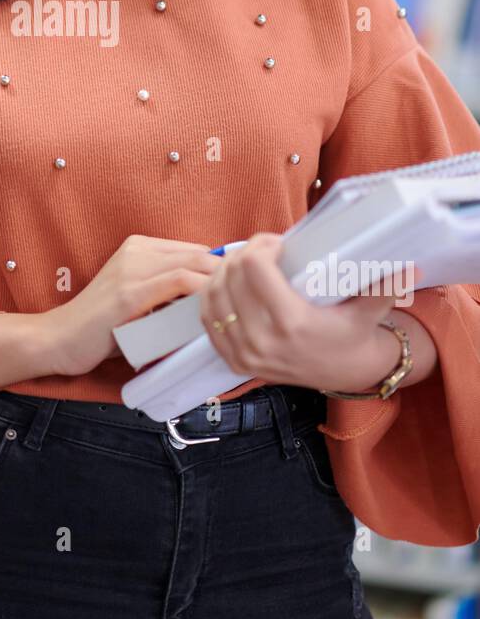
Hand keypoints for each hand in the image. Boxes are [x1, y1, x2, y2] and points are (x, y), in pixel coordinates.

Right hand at [40, 234, 224, 377]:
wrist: (59, 338)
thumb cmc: (101, 326)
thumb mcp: (137, 298)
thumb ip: (166, 292)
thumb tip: (208, 299)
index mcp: (139, 247)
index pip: (194, 249)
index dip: (221, 266)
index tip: (242, 286)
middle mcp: (136, 250)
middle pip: (197, 253)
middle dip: (227, 272)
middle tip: (249, 294)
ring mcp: (132, 268)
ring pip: (192, 263)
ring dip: (219, 281)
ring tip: (237, 302)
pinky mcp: (129, 292)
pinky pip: (178, 281)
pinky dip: (201, 290)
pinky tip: (214, 305)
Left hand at [198, 232, 399, 390]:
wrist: (343, 375)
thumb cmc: (353, 337)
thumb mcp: (370, 311)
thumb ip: (385, 287)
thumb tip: (410, 267)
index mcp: (291, 323)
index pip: (254, 267)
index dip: (262, 245)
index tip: (278, 243)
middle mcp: (261, 340)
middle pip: (230, 275)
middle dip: (244, 253)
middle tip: (263, 249)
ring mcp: (243, 353)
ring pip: (213, 294)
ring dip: (224, 271)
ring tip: (246, 262)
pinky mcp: (233, 361)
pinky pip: (208, 318)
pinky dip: (213, 295)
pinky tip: (228, 282)